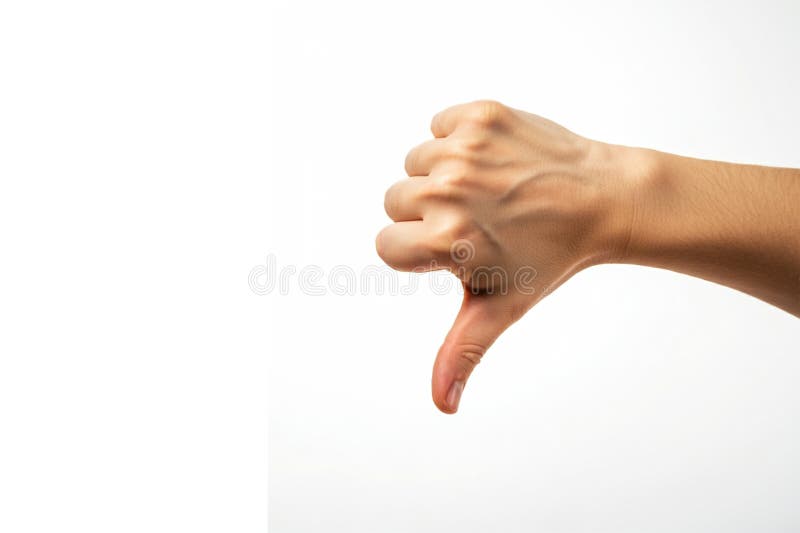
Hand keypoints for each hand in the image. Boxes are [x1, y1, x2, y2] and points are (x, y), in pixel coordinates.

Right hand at [377, 100, 642, 413]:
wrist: (603, 199)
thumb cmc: (548, 259)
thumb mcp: (500, 308)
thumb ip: (462, 353)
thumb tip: (442, 406)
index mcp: (445, 239)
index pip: (386, 245)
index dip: (420, 252)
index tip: (460, 248)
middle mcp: (448, 189)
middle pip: (394, 201)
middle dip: (428, 213)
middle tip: (480, 219)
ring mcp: (465, 148)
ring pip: (416, 163)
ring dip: (443, 176)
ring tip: (490, 189)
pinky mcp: (481, 114)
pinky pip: (439, 126)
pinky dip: (459, 140)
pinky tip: (495, 161)